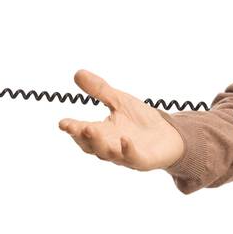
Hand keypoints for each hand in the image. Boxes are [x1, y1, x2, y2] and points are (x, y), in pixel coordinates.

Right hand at [58, 69, 185, 171]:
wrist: (169, 135)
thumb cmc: (142, 120)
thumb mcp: (120, 101)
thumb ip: (100, 90)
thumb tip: (78, 74)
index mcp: (102, 133)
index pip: (82, 132)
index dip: (72, 129)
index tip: (62, 123)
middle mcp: (110, 146)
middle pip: (91, 145)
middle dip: (82, 136)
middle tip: (74, 127)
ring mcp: (125, 155)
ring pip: (108, 153)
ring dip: (99, 143)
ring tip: (91, 129)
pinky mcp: (142, 160)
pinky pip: (133, 157)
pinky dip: (127, 150)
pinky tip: (124, 140)